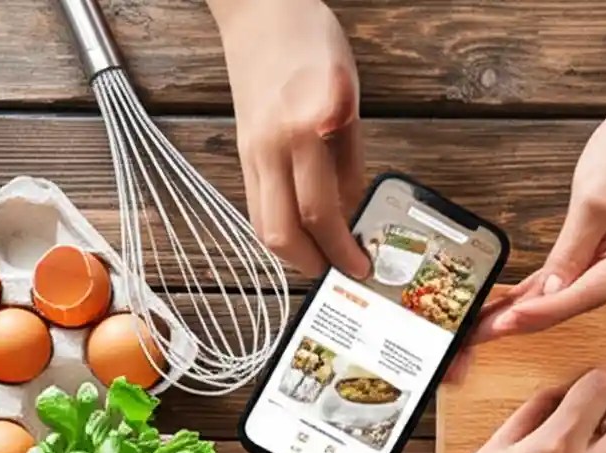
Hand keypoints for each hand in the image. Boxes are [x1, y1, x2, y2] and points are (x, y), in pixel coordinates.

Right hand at [210, 0, 369, 277]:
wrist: (259, 10)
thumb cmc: (309, 42)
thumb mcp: (349, 97)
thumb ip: (350, 157)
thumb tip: (354, 208)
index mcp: (301, 132)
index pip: (321, 211)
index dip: (342, 248)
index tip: (362, 267)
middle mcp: (268, 148)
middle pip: (281, 231)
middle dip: (313, 263)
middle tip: (341, 273)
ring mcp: (250, 152)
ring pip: (262, 224)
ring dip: (293, 252)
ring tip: (324, 258)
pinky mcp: (242, 151)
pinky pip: (256, 204)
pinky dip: (279, 227)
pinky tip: (302, 230)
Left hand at [472, 117, 605, 341]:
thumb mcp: (594, 203)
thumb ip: (572, 251)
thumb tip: (550, 292)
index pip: (582, 296)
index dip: (542, 311)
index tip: (507, 323)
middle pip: (569, 304)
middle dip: (524, 319)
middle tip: (481, 335)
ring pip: (561, 298)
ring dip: (523, 311)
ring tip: (483, 328)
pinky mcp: (596, 260)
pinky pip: (560, 282)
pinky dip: (533, 293)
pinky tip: (505, 307)